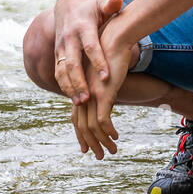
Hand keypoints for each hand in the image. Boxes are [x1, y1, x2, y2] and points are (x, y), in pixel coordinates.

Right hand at [53, 0, 124, 105]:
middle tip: (88, 99)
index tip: (106, 77)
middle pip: (73, 63)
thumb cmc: (92, 7)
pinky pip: (58, 72)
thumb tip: (118, 0)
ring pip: (62, 71)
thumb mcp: (101, 4)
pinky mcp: (57, 54)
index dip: (98, 62)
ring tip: (80, 103)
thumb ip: (111, 5)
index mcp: (83, 27)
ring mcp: (61, 47)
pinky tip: (73, 99)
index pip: (91, 47)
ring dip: (70, 88)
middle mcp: (69, 39)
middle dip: (80, 82)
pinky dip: (64, 86)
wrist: (68, 4)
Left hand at [72, 13, 134, 158]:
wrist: (114, 37)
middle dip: (90, 144)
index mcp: (81, 90)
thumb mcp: (105, 70)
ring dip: (101, 142)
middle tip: (99, 156)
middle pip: (81, 126)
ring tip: (110, 152)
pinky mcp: (103, 94)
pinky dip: (108, 131)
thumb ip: (104, 83)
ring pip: (92, 127)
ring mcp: (92, 95)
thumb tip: (108, 91)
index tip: (86, 147)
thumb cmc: (111, 51)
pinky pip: (103, 120)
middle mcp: (83, 94)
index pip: (76, 118)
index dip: (80, 134)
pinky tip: (116, 136)